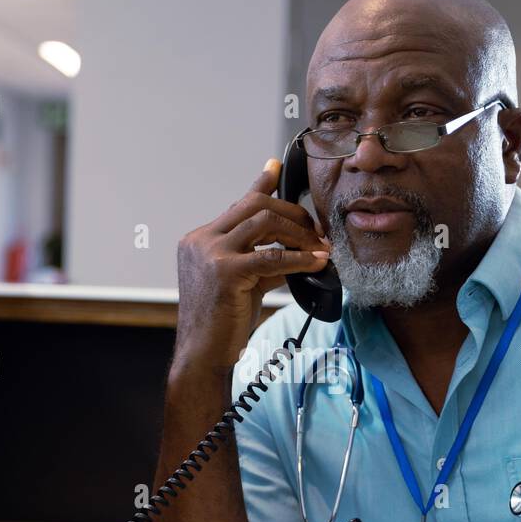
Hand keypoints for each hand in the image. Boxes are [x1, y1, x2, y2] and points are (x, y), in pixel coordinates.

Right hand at [173, 159, 330, 371]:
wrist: (202, 355)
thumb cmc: (221, 324)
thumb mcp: (242, 284)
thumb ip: (261, 261)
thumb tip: (295, 249)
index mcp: (200, 239)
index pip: (238, 204)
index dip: (261, 183)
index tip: (276, 166)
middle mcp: (201, 239)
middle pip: (254, 204)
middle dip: (292, 213)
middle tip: (317, 230)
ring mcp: (210, 253)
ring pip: (264, 220)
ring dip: (299, 231)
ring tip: (320, 247)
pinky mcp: (225, 272)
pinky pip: (272, 256)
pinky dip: (300, 257)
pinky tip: (317, 263)